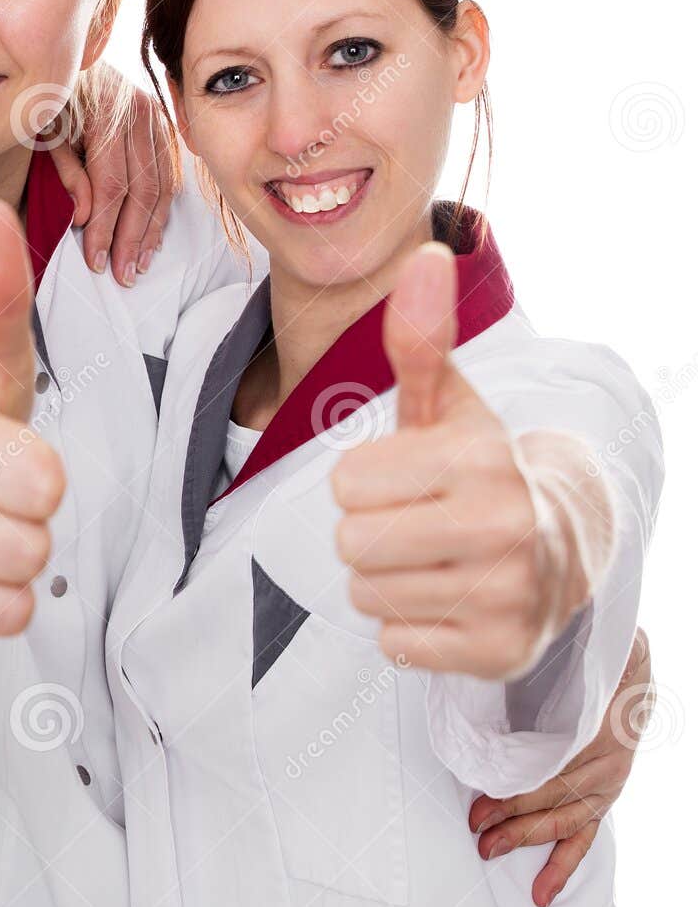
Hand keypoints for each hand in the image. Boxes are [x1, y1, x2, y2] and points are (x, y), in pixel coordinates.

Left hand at [46, 63, 174, 285]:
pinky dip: (163, 208)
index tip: (97, 261)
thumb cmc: (51, 98)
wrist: (72, 60)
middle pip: (142, 189)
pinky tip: (153, 235)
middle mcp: (139, 112)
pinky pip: (171, 173)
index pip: (111, 184)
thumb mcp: (45, 129)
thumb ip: (65, 170)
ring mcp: (157, 117)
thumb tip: (85, 215)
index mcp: (106, 112)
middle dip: (131, 238)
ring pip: (162, 185)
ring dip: (151, 230)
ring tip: (139, 264)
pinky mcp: (164, 125)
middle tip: (123, 275)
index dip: (105, 227)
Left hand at [334, 241, 583, 677]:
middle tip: (416, 524)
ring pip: (368, 596)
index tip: (405, 479)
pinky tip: (448, 602)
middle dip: (370, 534)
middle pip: (352, 544)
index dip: (363, 482)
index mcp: (481, 459)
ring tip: (432, 561)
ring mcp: (509, 595)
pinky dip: (410, 629)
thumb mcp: (446, 406)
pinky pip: (396, 645)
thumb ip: (422, 338)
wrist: (560, 547)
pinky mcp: (501, 653)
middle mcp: (504, 526)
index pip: (346, 483)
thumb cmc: (475, 469)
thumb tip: (428, 253)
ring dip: (386, 582)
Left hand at [468, 628, 652, 906]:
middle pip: (559, 794)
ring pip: (569, 819)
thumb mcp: (587, 636)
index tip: (485, 791)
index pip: (561, 763)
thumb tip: (506, 649)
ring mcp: (610, 779)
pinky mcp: (604, 795)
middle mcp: (611, 755)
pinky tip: (542, 892)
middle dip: (515, 813)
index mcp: (604, 719)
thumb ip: (558, 647)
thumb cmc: (593, 646)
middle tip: (475, 824)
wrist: (627, 658)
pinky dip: (563, 865)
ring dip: (528, 837)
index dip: (524, 782)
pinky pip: (585, 836)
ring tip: (490, 848)